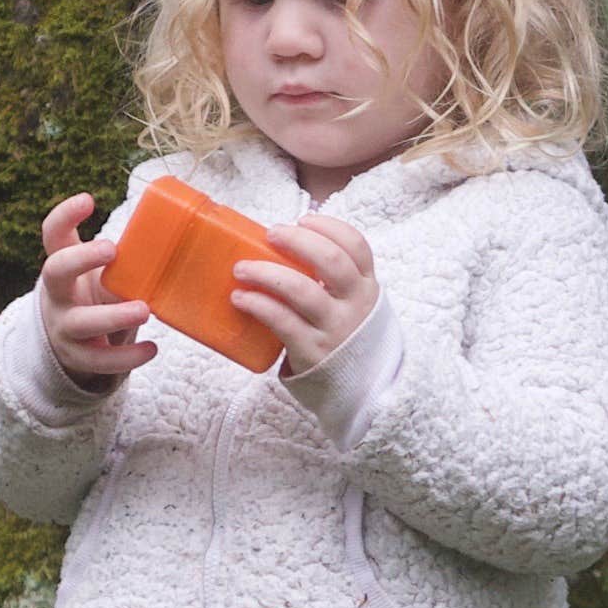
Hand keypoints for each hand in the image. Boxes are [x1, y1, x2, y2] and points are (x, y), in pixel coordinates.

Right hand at [37, 195, 151, 390]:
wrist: (70, 343)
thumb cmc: (94, 296)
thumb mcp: (101, 274)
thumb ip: (127, 259)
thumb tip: (184, 235)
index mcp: (63, 265)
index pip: (53, 234)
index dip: (65, 215)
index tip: (88, 200)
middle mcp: (57, 294)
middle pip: (55, 271)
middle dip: (81, 259)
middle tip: (112, 249)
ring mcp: (63, 327)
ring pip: (80, 322)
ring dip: (113, 315)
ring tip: (145, 309)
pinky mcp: (77, 357)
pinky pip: (98, 360)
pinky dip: (126, 357)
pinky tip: (151, 349)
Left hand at [229, 211, 379, 377]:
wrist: (362, 389)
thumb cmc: (347, 336)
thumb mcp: (354, 303)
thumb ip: (332, 279)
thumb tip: (283, 243)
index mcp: (367, 286)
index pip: (356, 245)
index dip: (329, 226)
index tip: (303, 218)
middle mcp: (356, 304)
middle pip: (331, 261)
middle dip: (297, 240)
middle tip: (271, 233)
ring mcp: (335, 328)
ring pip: (302, 290)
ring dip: (267, 273)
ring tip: (241, 268)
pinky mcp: (313, 351)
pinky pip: (282, 321)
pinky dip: (258, 305)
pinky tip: (240, 298)